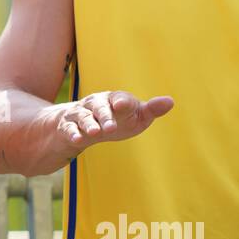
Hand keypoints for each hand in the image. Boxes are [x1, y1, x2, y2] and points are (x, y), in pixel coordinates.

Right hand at [53, 90, 173, 157]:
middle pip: (99, 107)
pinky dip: (72, 133)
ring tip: (95, 133)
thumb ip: (151, 110)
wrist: (83, 126)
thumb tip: (171, 101)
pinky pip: (69, 128)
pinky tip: (77, 140)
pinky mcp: (68, 126)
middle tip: (111, 128)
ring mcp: (80, 114)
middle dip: (105, 117)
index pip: (119, 98)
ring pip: (83, 117)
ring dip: (89, 124)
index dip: (121, 102)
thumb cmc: (116, 119)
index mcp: (113, 99)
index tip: (124, 105)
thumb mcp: (135, 116)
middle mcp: (95, 103)